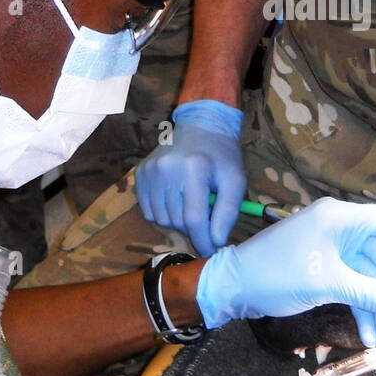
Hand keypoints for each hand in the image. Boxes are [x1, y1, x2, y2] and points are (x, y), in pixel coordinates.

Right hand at [135, 99, 245, 256]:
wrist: (201, 126)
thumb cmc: (221, 156)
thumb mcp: (235, 181)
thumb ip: (227, 212)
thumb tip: (215, 242)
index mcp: (195, 168)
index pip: (194, 218)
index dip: (203, 240)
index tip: (210, 249)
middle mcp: (167, 168)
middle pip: (177, 221)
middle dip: (193, 229)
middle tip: (205, 218)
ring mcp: (150, 170)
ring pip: (161, 219)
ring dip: (178, 221)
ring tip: (190, 205)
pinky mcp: (140, 173)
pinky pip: (148, 211)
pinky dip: (163, 213)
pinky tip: (175, 200)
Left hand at [195, 197, 375, 347]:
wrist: (234, 285)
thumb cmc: (277, 274)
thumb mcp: (328, 284)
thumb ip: (370, 294)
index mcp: (342, 217)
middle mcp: (342, 228)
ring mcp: (334, 248)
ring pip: (369, 277)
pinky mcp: (325, 268)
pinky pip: (353, 285)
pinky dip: (362, 308)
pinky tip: (370, 335)